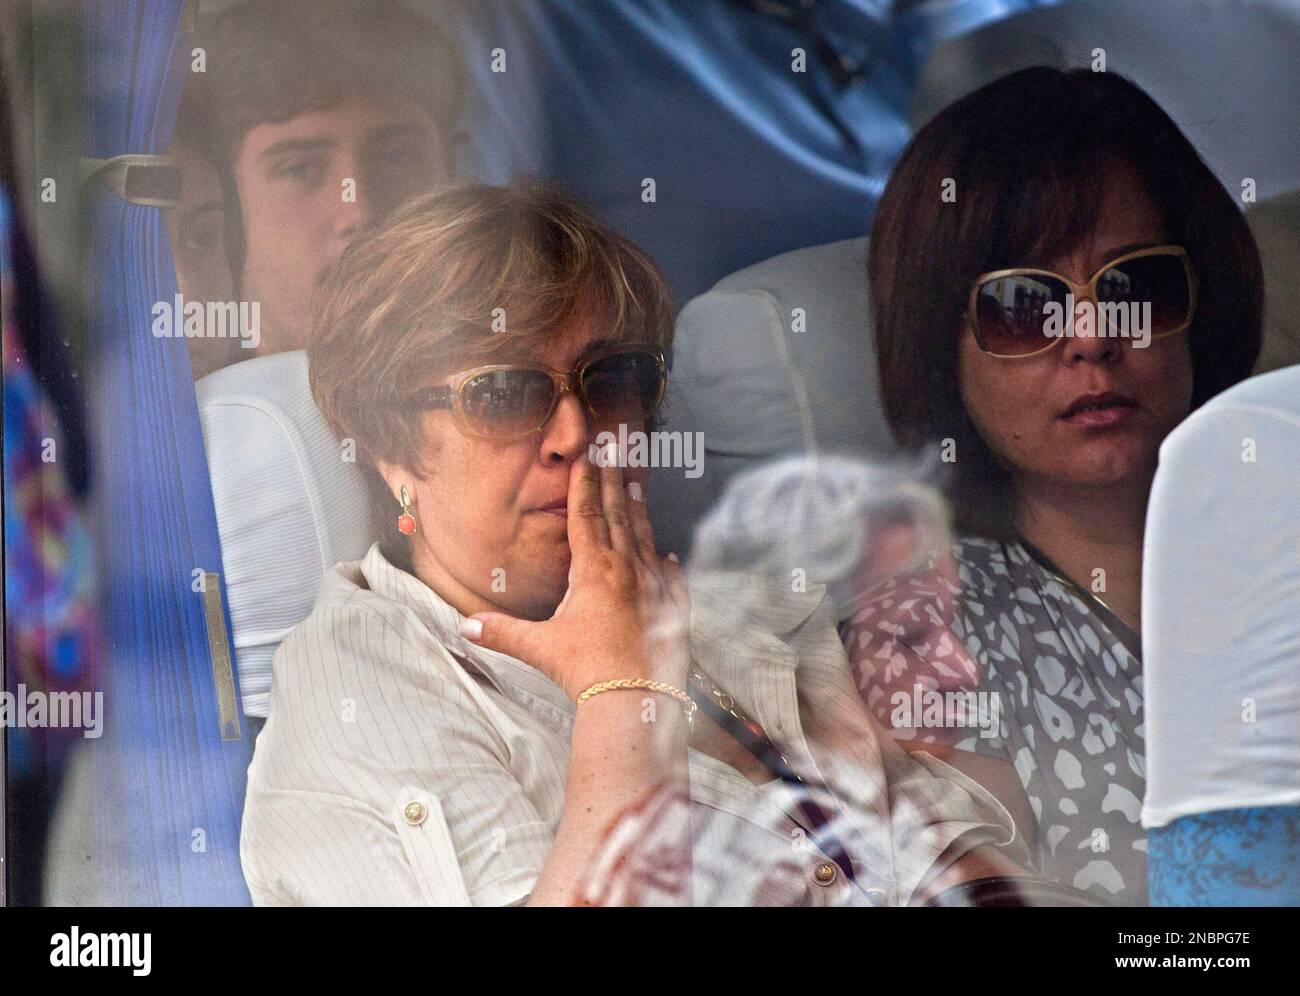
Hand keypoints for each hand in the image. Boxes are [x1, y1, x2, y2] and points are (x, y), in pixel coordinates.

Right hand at [463, 446, 689, 700]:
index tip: (587, 456)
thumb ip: (503, 632)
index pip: (586, 515)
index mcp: (594, 570)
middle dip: (612, 483)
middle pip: (618, 517)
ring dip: (639, 511)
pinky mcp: (674, 609)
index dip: (585, 483)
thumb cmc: (587, 670)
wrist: (636, 698)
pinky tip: (670, 556)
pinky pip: (672, 579)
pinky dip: (669, 564)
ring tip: (637, 485)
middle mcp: (628, 569)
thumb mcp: (540, 648)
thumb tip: (465, 627)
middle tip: (615, 452)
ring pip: (646, 539)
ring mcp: (655, 587)